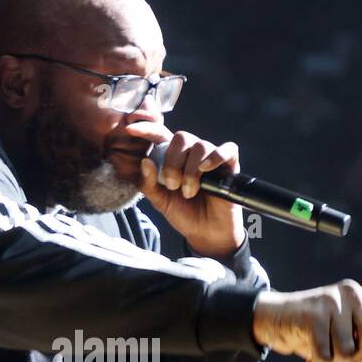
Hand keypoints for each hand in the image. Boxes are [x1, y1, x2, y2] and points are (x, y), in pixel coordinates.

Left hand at [126, 120, 245, 259]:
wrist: (205, 233)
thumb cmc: (183, 213)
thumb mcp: (160, 200)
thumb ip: (148, 183)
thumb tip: (145, 161)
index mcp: (174, 157)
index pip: (161, 134)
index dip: (147, 129)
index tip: (130, 130)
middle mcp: (192, 154)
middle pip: (182, 137)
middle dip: (173, 162)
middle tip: (172, 185)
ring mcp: (212, 159)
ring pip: (201, 146)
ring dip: (191, 170)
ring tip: (188, 192)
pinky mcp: (230, 166)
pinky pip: (227, 150)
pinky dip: (215, 157)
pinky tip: (206, 170)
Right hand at [251, 280, 361, 361]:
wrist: (277, 319)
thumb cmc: (320, 332)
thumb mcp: (347, 344)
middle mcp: (353, 293)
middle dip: (354, 358)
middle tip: (337, 355)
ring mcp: (333, 301)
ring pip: (346, 352)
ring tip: (320, 352)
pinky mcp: (313, 314)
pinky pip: (325, 355)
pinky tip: (308, 355)